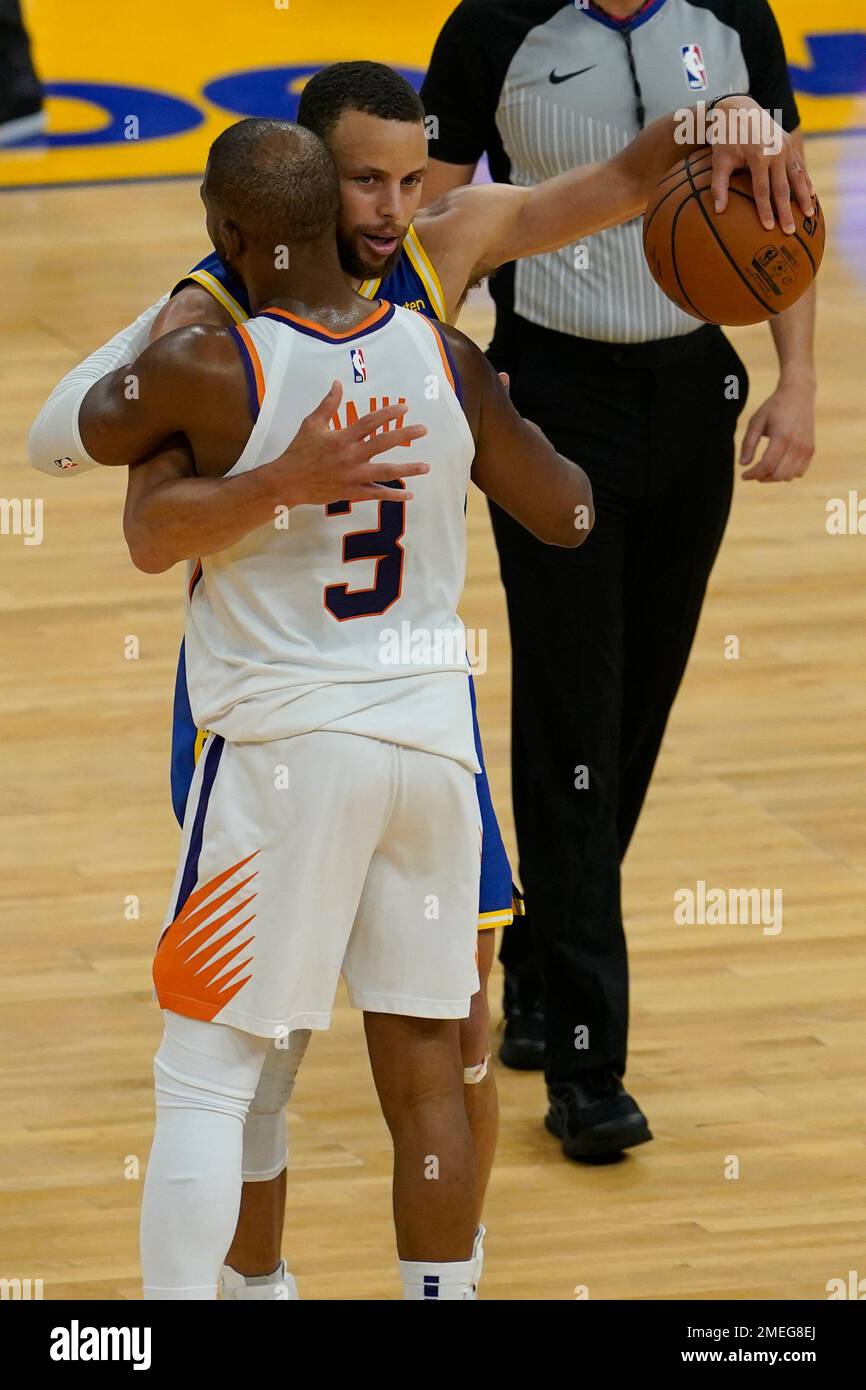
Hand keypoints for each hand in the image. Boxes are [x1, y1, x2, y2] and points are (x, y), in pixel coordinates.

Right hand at [267, 381, 428, 504]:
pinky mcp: (352, 492)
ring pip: (386, 472)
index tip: (404, 408)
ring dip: (408, 470)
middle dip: (405, 435)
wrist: (288, 482)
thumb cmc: (299, 451)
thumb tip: (338, 383)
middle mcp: (351, 456)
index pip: (370, 422)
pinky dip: (393, 496)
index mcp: (342, 438)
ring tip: (426, 467)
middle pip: (383, 443)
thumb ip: (328, 404)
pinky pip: (377, 495)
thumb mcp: (311, 424)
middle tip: (423, 430)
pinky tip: (409, 495)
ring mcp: (353, 476)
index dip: (388, 413)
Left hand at [710, 96, 813, 234]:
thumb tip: (718, 211)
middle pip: (783, 188)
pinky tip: (810, 196)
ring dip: (803, 197)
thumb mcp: (720, 160)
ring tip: (808, 216)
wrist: (740, 108)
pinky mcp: (791, 143)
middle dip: (786, 211)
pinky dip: (806, 181)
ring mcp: (786, 146)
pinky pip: (800, 166)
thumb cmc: (726, 138)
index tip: (769, 228)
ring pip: (798, 177)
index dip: (766, 210)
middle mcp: (776, 151)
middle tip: (789, 232)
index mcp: (759, 155)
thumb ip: (719, 185)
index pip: (763, 190)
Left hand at [740, 377, 816, 481]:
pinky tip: (778, 466)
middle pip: (778, 474)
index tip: (743, 476)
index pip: (767, 465)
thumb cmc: (774, 407)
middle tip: (753, 473)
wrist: (799, 394)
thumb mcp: (756, 421)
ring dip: (774, 477)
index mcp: (782, 437)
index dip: (753, 474)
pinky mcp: (811, 450)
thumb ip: (748, 443)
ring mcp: (806, 448)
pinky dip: (787, 474)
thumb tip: (743, 464)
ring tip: (764, 470)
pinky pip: (799, 472)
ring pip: (789, 476)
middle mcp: (797, 445)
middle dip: (762, 477)